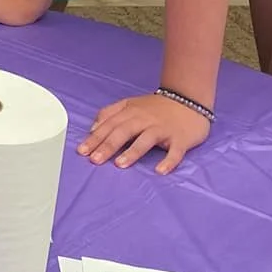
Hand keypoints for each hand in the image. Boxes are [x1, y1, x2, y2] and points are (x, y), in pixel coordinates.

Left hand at [79, 92, 211, 174]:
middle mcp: (145, 119)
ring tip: (119, 164)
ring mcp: (163, 129)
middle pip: (123, 131)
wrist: (189, 100)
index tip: (82, 151)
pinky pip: (175, 151)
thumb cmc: (156, 107)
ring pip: (146, 140)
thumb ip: (110, 113)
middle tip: (94, 160)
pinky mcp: (180, 139)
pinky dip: (168, 161)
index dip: (95, 138)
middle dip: (108, 145)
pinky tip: (160, 171)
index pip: (110, 125)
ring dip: (132, 152)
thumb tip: (92, 128)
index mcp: (131, 112)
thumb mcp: (130, 104)